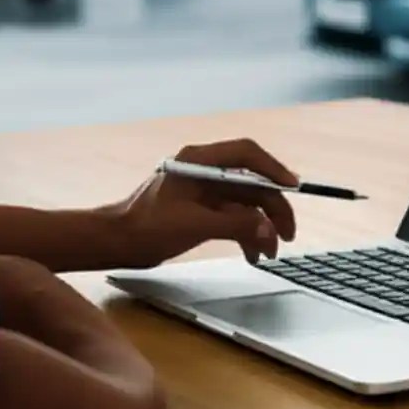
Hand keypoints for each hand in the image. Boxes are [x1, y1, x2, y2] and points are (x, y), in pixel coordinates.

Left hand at [110, 138, 299, 266]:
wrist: (115, 243)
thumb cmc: (145, 228)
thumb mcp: (194, 225)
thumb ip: (235, 225)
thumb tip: (269, 230)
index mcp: (199, 161)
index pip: (246, 154)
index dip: (273, 169)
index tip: (293, 187)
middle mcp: (205, 171)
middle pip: (252, 183)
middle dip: (273, 209)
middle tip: (289, 234)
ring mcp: (204, 190)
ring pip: (246, 203)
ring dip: (262, 226)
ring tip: (271, 253)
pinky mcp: (202, 209)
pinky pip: (234, 217)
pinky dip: (246, 233)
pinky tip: (254, 254)